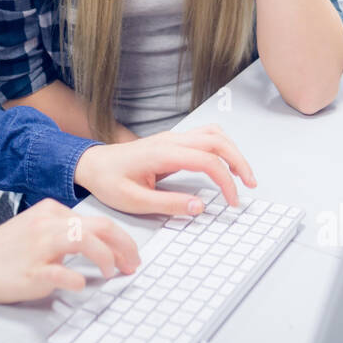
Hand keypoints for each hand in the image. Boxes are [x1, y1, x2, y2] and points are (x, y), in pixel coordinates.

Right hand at [0, 199, 139, 304]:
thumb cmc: (4, 251)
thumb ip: (64, 230)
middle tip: (132, 264)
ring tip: (111, 272)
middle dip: (125, 246)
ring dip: (106, 259)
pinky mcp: (33, 270)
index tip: (128, 255)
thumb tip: (99, 245)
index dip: (121, 240)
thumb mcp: (36, 227)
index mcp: (51, 211)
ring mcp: (40, 246)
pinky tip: (80, 285)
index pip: (98, 221)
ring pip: (86, 241)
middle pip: (100, 227)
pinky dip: (78, 280)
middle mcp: (48, 224)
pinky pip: (64, 273)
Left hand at [73, 125, 256, 217]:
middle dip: (239, 161)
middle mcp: (171, 140)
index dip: (226, 181)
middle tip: (250, 184)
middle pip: (217, 141)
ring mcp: (172, 138)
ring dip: (232, 152)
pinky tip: (225, 164)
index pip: (208, 161)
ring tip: (243, 175)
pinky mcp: (172, 142)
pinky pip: (204, 137)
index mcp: (163, 153)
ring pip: (214, 135)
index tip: (232, 202)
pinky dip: (221, 147)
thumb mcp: (135, 201)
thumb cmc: (109, 180)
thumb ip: (169, 205)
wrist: (92, 165)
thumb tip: (200, 207)